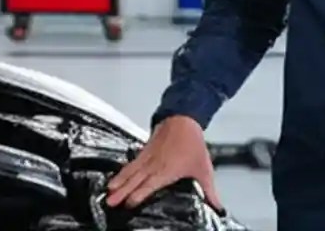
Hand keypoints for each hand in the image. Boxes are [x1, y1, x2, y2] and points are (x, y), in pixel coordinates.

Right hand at [104, 115, 222, 211]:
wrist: (184, 118)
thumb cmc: (192, 142)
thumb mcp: (203, 169)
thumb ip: (209, 191)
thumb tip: (217, 206)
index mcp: (166, 170)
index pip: (149, 185)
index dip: (138, 195)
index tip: (129, 204)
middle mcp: (154, 164)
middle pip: (135, 180)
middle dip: (122, 191)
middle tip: (110, 201)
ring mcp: (147, 157)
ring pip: (130, 172)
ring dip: (118, 182)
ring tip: (108, 191)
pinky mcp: (144, 151)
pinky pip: (130, 164)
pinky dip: (121, 171)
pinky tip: (115, 178)